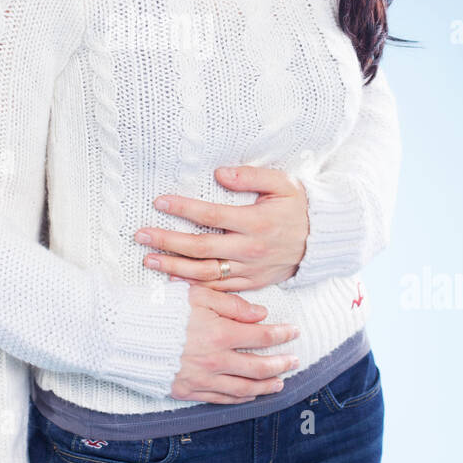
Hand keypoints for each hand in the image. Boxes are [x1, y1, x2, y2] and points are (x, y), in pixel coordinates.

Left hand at [135, 165, 309, 290]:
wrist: (323, 241)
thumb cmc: (299, 207)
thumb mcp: (283, 183)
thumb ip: (251, 176)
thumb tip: (220, 173)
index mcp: (256, 222)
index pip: (211, 216)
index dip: (183, 209)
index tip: (159, 201)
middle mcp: (250, 250)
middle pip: (200, 248)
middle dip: (167, 241)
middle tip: (140, 235)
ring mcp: (249, 270)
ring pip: (205, 273)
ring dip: (173, 267)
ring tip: (148, 259)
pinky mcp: (251, 284)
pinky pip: (218, 289)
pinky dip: (194, 287)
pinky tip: (173, 279)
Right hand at [171, 283, 300, 403]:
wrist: (123, 334)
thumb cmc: (159, 308)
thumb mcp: (197, 294)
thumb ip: (232, 304)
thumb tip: (261, 314)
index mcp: (219, 334)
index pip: (261, 337)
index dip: (281, 335)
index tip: (294, 332)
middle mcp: (214, 361)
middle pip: (257, 368)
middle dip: (280, 364)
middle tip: (294, 361)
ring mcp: (201, 379)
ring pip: (242, 389)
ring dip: (265, 386)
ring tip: (279, 383)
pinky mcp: (186, 391)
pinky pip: (220, 399)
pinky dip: (239, 399)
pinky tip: (249, 395)